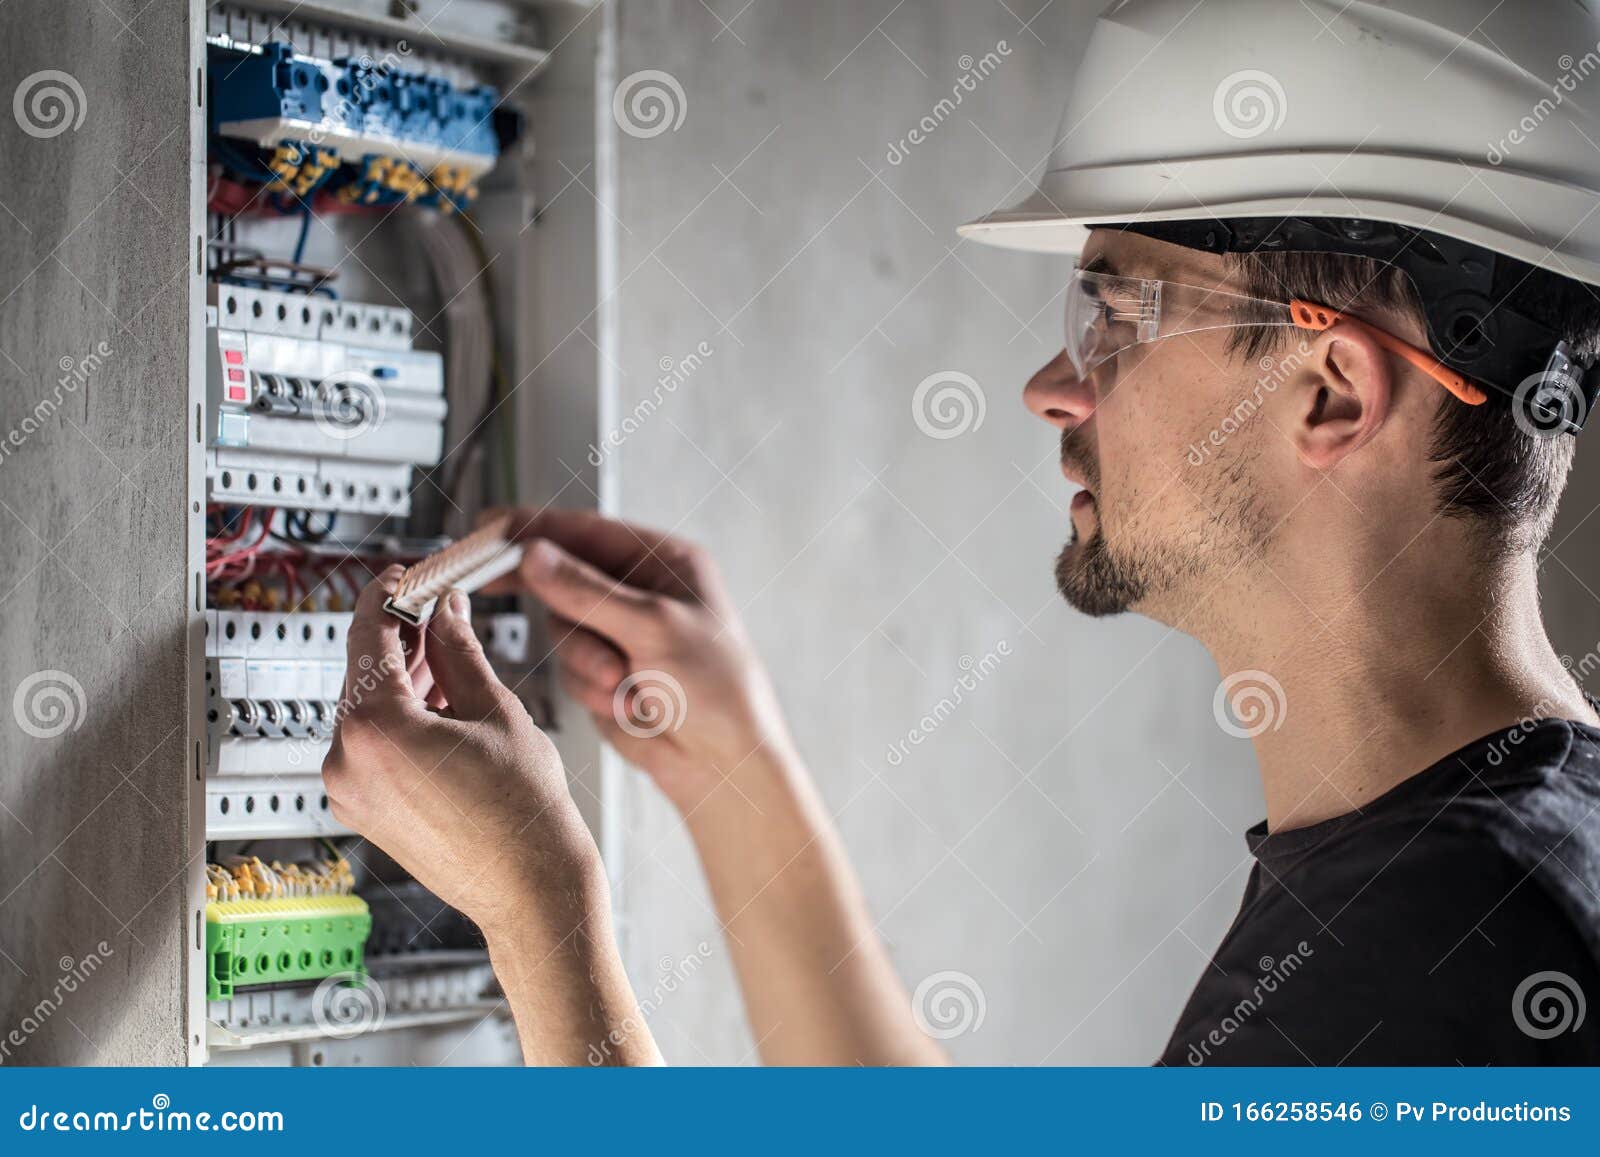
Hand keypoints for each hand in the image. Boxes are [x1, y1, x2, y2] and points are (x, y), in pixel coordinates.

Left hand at [322, 567, 601, 939]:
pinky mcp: (363, 808)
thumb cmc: (522, 818)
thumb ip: (460, 649)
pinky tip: (440, 702)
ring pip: (368, 708)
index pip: (369, 635)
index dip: (389, 595)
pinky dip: (400, 717)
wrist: (530, 889)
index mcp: (375, 730)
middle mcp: (347, 762)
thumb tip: (445, 612)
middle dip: (402, 637)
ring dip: (404, 677)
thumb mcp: (496, 710)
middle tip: (437, 609)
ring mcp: (350, 790)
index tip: (404, 578)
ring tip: (448, 654)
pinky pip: (373, 744)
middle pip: (364, 671)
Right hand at [489, 508, 798, 809]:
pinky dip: (592, 688)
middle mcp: (640, 590)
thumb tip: (532, 554)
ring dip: (587, 662)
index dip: (535, 527)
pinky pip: (570, 668)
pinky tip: (629, 703)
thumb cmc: (716, 688)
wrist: (723, 762)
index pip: (587, 531)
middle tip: (514, 597)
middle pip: (565, 580)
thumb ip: (586, 592)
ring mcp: (621, 632)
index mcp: (664, 561)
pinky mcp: (606, 670)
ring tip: (624, 683)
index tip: (489, 529)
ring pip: (563, 631)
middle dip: (568, 614)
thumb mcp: (652, 629)